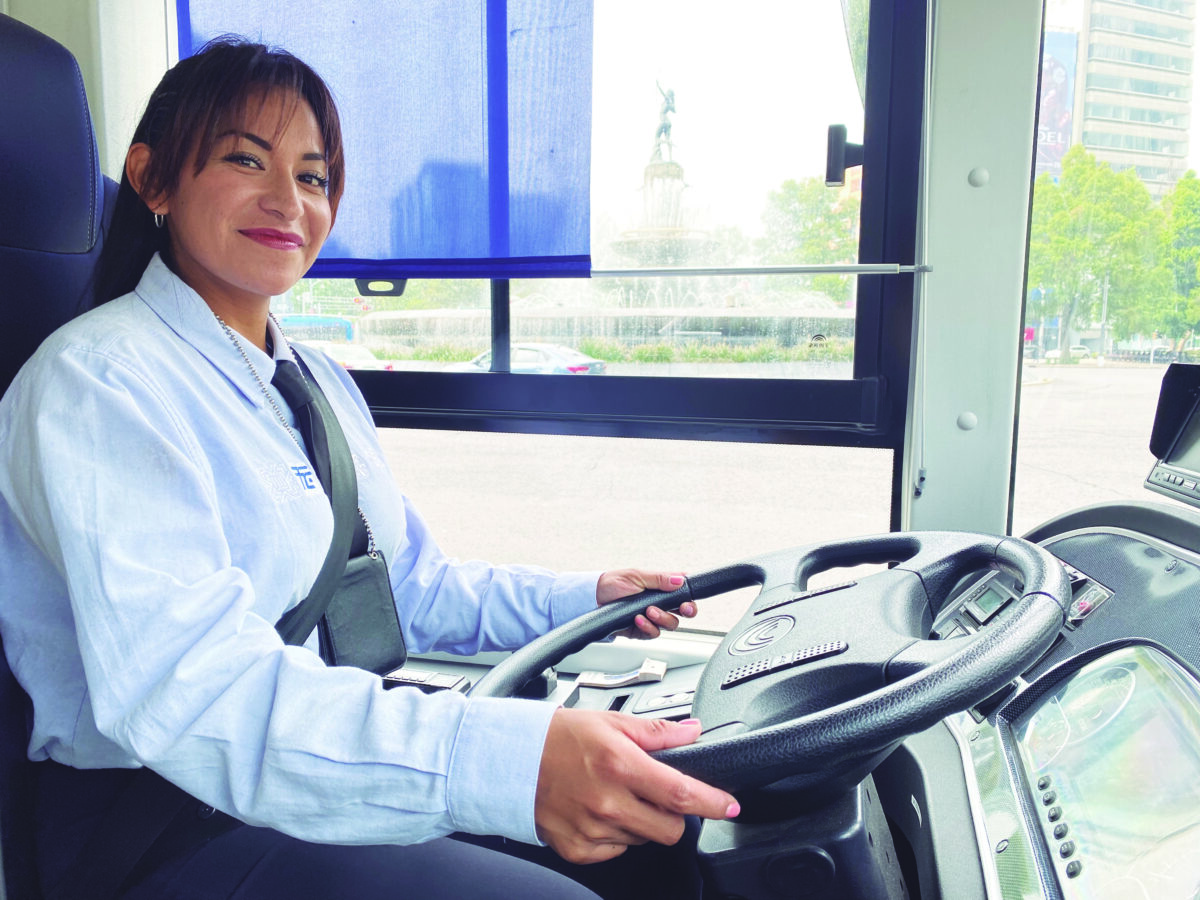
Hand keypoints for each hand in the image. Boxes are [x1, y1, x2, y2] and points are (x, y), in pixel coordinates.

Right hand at [535, 709, 738, 863]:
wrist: (510, 761)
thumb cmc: (558, 737)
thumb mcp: (611, 722)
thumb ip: (657, 732)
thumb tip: (693, 732)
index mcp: (619, 766)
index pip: (681, 794)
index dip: (713, 803)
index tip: (730, 805)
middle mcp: (607, 802)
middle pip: (670, 828)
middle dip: (674, 813)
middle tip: (657, 792)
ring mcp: (592, 830)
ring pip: (643, 838)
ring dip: (641, 820)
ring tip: (615, 793)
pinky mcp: (578, 849)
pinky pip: (617, 850)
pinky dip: (616, 834)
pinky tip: (599, 810)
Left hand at [596, 569, 695, 638]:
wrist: (593, 599)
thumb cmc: (613, 584)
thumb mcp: (636, 576)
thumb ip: (659, 579)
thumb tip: (679, 579)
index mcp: (661, 588)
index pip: (684, 593)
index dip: (690, 598)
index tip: (688, 600)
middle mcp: (660, 603)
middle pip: (683, 612)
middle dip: (684, 611)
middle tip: (681, 609)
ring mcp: (652, 618)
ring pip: (671, 624)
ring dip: (662, 618)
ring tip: (648, 611)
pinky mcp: (642, 630)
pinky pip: (653, 633)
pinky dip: (647, 627)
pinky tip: (638, 620)